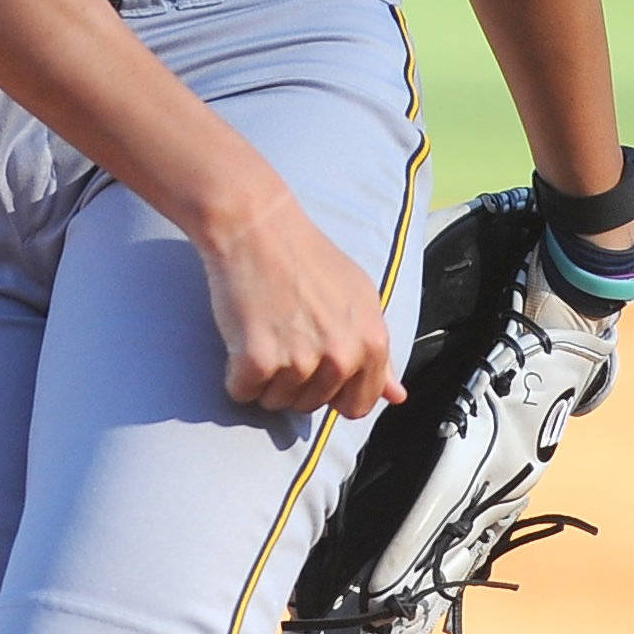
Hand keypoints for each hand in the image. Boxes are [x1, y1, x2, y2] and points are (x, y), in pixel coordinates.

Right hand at [195, 196, 404, 419]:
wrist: (258, 228)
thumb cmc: (309, 258)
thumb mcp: (360, 298)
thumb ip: (378, 352)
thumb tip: (397, 396)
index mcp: (372, 344)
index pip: (357, 406)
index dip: (333, 391)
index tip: (316, 364)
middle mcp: (341, 357)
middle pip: (312, 406)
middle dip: (295, 381)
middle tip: (284, 335)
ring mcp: (300, 361)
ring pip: (276, 402)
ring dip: (265, 378)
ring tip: (265, 331)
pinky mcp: (258, 361)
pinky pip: (242, 392)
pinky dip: (236, 374)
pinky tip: (243, 336)